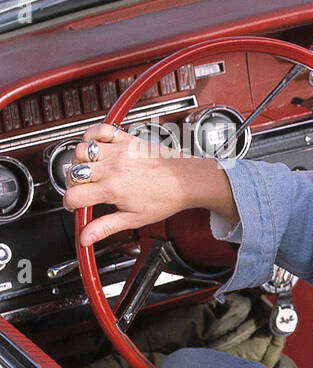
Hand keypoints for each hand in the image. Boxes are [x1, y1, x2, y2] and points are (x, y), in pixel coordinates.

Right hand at [65, 123, 238, 247]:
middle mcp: (112, 167)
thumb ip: (106, 227)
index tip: (76, 205)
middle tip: (84, 190)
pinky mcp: (126, 139)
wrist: (187, 180)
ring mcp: (118, 151)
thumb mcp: (135, 219)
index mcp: (113, 188)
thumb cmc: (166, 198)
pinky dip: (92, 135)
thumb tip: (85, 237)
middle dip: (73, 184)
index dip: (70, 204)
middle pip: (73, 172)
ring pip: (81, 150)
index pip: (73, 195)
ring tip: (90, 171)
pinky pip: (100, 130)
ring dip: (79, 161)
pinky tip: (96, 147)